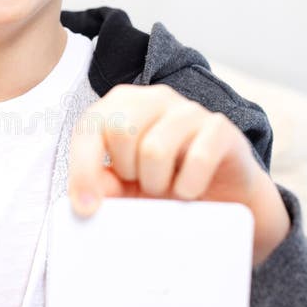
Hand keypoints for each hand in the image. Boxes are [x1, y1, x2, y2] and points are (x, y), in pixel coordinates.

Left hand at [68, 84, 289, 264]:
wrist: (223, 196)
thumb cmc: (166, 183)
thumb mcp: (125, 186)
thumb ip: (102, 183)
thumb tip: (86, 195)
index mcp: (121, 105)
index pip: (89, 127)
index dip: (83, 169)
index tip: (86, 208)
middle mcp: (154, 98)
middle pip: (120, 130)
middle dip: (126, 171)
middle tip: (141, 183)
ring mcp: (189, 110)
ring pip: (155, 148)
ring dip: (157, 183)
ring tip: (166, 189)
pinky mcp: (220, 128)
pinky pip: (198, 158)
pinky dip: (188, 187)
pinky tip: (189, 192)